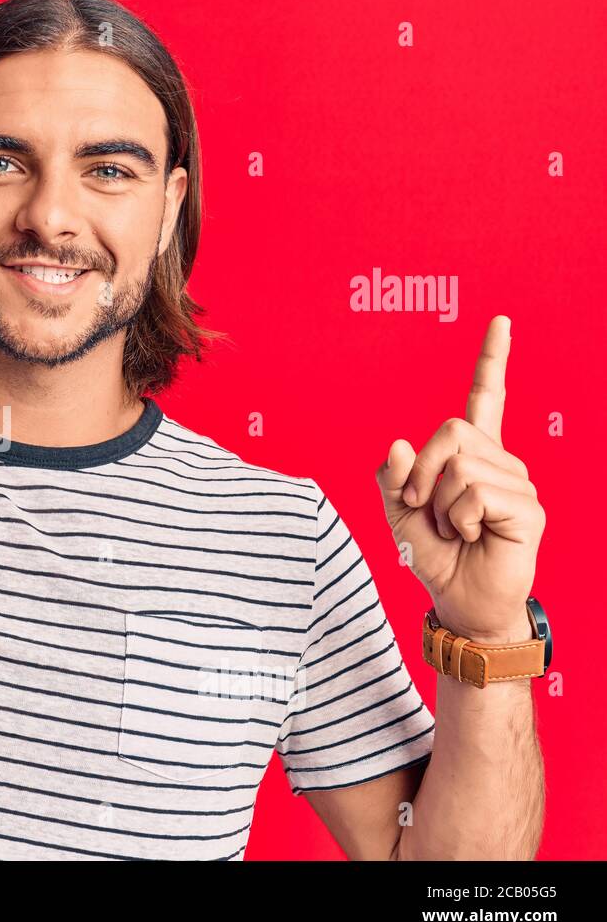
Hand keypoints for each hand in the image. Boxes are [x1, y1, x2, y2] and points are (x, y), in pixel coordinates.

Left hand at [374, 316, 545, 642]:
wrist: (459, 600)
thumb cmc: (433, 553)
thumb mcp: (398, 512)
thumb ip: (392, 478)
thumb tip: (398, 444)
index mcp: (472, 455)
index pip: (486, 399)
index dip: (493, 361)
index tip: (500, 321)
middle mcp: (501, 462)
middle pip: (450, 431)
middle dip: (421, 471)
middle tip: (423, 508)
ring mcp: (519, 484)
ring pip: (459, 468)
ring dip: (441, 506)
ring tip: (456, 530)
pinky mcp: (529, 509)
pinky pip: (476, 494)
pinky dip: (461, 519)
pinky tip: (475, 536)